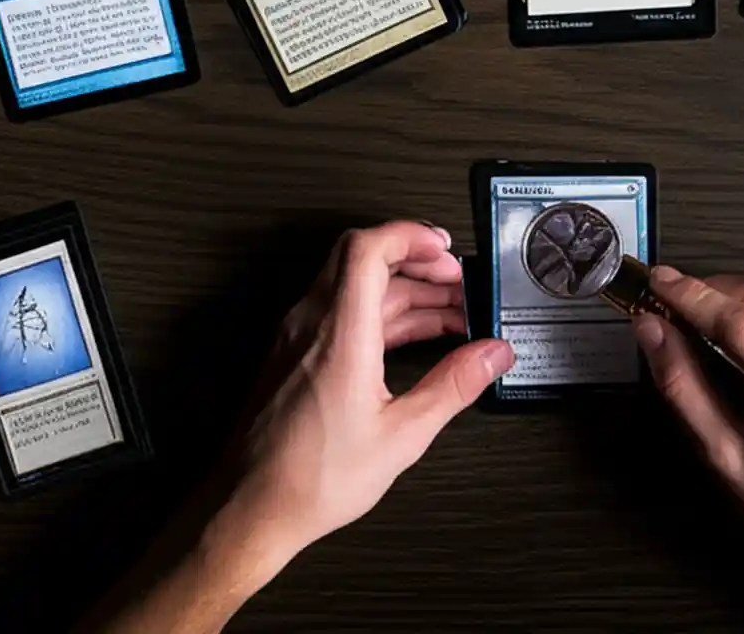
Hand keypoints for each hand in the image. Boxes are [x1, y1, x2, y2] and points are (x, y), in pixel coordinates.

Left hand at [218, 221, 513, 566]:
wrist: (251, 507)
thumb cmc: (311, 478)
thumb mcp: (402, 434)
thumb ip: (453, 385)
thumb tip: (492, 354)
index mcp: (339, 333)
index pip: (368, 248)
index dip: (410, 236)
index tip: (445, 249)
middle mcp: (312, 325)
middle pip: (363, 259)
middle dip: (416, 261)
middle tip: (458, 283)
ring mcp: (299, 338)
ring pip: (355, 287)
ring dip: (404, 291)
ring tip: (450, 315)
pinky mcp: (295, 356)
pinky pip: (342, 313)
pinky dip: (382, 314)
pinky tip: (413, 338)